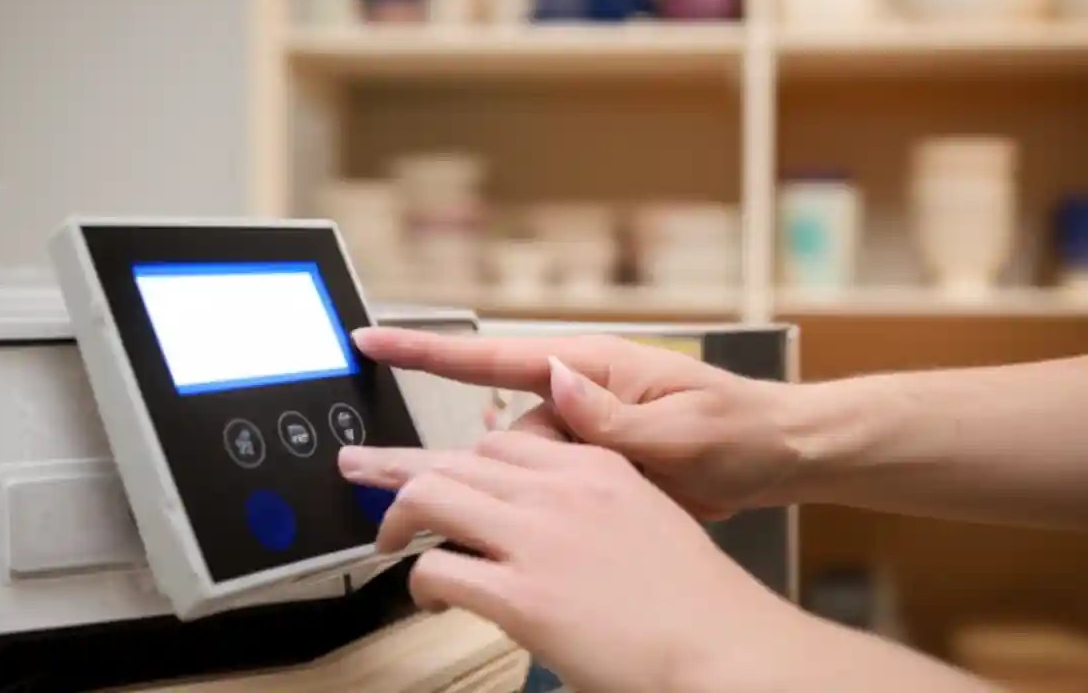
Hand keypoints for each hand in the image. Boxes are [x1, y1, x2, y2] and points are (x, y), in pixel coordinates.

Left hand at [338, 432, 801, 692]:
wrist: (725, 647)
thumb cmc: (694, 598)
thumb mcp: (648, 519)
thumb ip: (592, 503)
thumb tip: (546, 518)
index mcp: (595, 466)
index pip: (503, 441)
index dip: (458, 452)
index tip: (434, 461)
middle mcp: (562, 488)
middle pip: (458, 458)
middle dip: (400, 465)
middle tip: (362, 469)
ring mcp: (539, 538)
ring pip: (434, 495)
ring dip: (397, 514)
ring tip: (383, 535)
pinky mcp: (522, 595)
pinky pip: (439, 567)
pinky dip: (419, 579)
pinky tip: (427, 594)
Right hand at [353, 328, 798, 519]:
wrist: (776, 455)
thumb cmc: (740, 430)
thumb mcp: (680, 432)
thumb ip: (611, 418)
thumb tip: (554, 382)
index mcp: (592, 368)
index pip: (494, 356)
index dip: (426, 350)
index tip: (369, 338)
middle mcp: (580, 392)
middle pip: (503, 433)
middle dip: (507, 468)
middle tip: (558, 487)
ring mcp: (587, 426)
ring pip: (524, 467)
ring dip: (549, 493)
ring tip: (625, 493)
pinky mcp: (596, 459)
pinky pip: (553, 481)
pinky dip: (565, 502)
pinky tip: (610, 508)